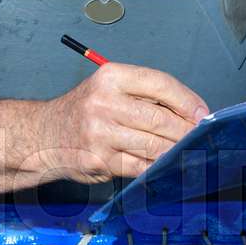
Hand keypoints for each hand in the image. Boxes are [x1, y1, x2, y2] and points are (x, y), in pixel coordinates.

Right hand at [28, 62, 208, 182]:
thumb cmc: (83, 111)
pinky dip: (157, 167)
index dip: (187, 101)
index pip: (160, 84)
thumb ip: (144, 96)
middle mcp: (104, 102)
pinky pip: (140, 166)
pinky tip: (166, 165)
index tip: (202, 113)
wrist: (43, 135)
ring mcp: (101, 133)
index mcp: (111, 77)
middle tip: (200, 137)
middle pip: (160, 118)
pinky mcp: (100, 160)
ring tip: (188, 152)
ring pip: (153, 145)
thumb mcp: (108, 89)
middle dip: (186, 131)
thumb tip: (189, 112)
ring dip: (176, 151)